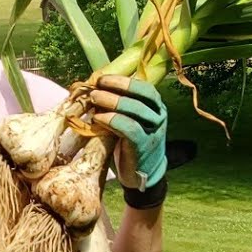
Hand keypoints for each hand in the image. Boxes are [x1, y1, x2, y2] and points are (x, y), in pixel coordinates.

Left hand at [90, 75, 166, 191]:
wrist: (143, 173)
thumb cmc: (131, 142)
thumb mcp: (129, 119)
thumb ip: (119, 105)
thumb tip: (95, 87)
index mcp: (156, 106)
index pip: (144, 87)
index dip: (123, 81)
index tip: (102, 78)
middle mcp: (158, 116)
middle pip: (141, 95)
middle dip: (116, 88)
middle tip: (95, 87)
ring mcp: (153, 131)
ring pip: (135, 109)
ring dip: (112, 101)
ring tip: (93, 99)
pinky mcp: (143, 145)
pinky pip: (129, 128)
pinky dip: (112, 120)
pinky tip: (98, 118)